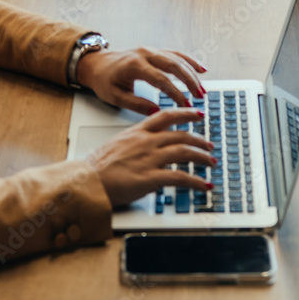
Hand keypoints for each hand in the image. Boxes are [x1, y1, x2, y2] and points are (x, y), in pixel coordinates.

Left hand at [76, 47, 206, 111]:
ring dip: (192, 73)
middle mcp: (145, 54)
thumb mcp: (115, 96)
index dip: (176, 93)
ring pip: (177, 58)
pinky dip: (189, 61)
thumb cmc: (104, 80)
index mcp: (135, 65)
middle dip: (189, 81)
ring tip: (202, 89)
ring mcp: (150, 50)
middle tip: (200, 96)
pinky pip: (175, 54)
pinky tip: (201, 69)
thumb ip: (136, 104)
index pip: (161, 79)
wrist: (97, 63)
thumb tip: (157, 111)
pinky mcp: (154, 51)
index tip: (185, 105)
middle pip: (173, 65)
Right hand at [89, 108, 214, 205]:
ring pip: (184, 152)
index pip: (166, 116)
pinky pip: (180, 178)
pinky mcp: (151, 178)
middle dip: (199, 140)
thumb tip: (149, 148)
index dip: (185, 113)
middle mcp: (146, 142)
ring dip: (202, 158)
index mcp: (137, 132)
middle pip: (181, 135)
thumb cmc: (98, 166)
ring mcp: (149, 159)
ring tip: (211, 163)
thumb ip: (136, 142)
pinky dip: (196, 182)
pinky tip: (204, 185)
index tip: (197, 113)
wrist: (88, 181)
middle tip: (209, 145)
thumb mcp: (118, 144)